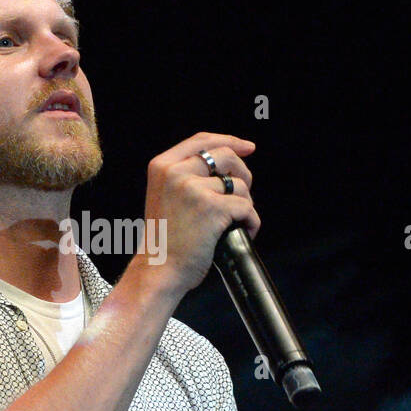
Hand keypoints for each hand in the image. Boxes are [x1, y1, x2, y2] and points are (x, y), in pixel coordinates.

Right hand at [132, 131, 260, 300]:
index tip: (248, 147)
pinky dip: (251, 222)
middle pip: (226, 156)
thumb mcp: (166, 196)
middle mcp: (175, 172)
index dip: (229, 140)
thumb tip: (227, 163)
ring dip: (246, 204)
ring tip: (237, 222)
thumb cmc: (165, 240)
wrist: (158, 270)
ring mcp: (193, 189)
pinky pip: (246, 207)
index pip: (201, 140)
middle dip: (243, 173)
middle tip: (244, 193)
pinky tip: (244, 232)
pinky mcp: (212, 208)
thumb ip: (186, 176)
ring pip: (240, 184)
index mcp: (162, 166)